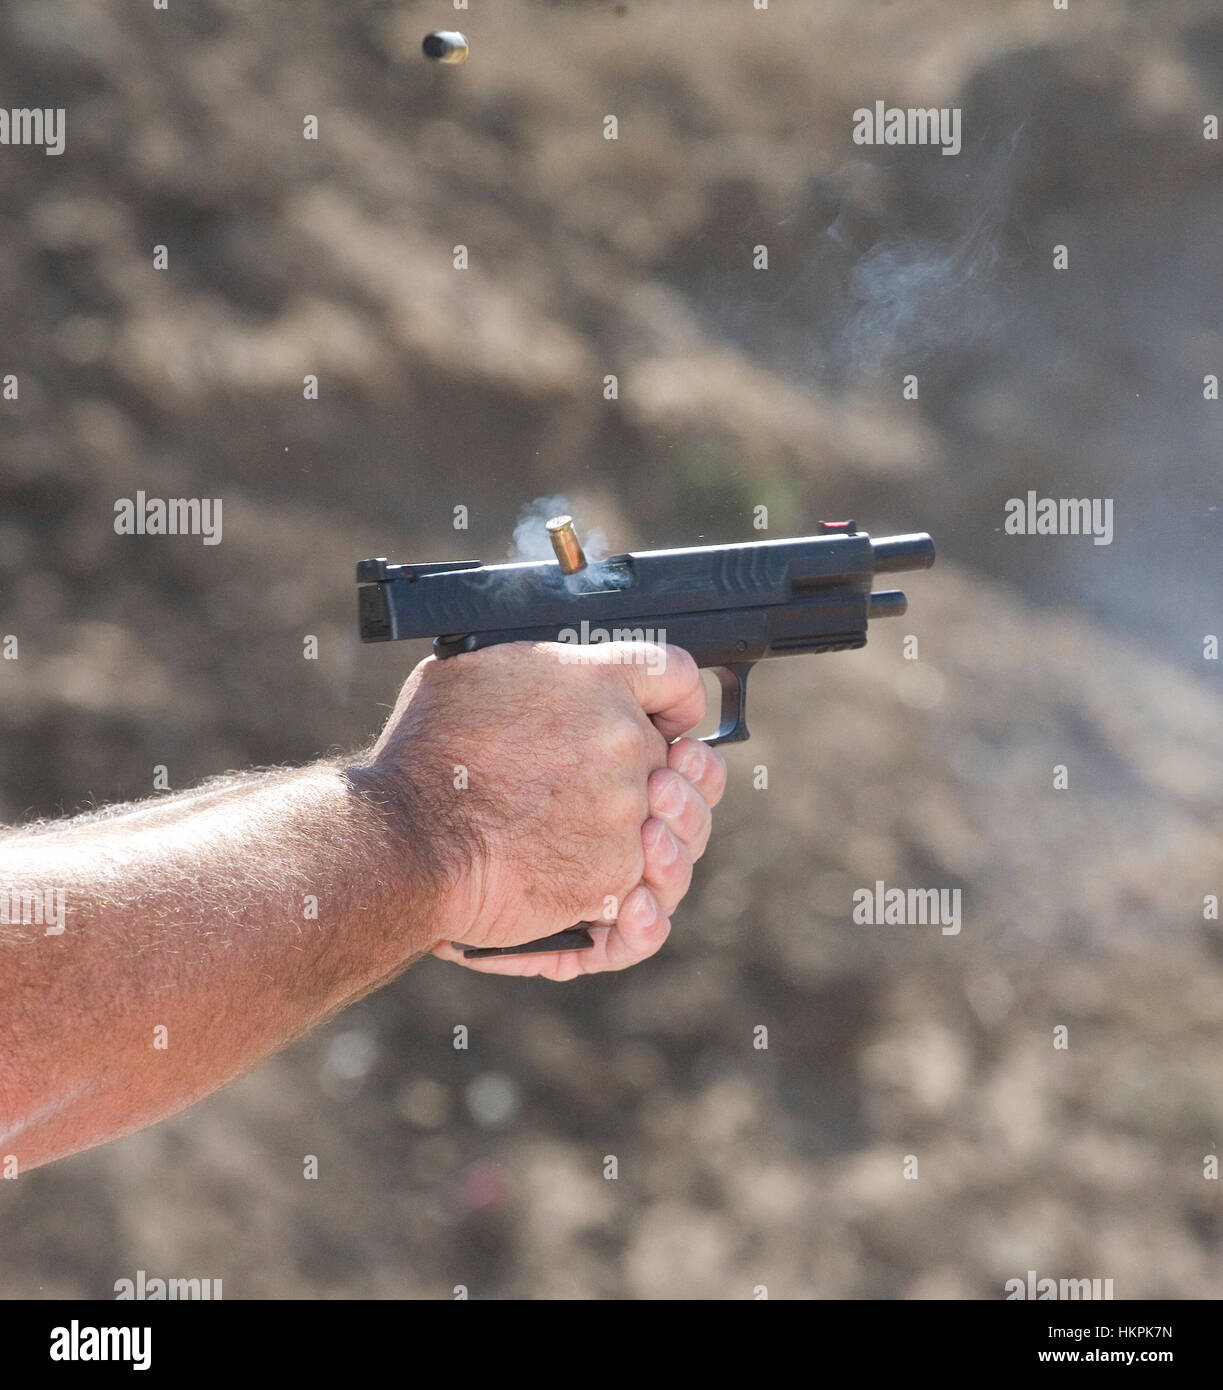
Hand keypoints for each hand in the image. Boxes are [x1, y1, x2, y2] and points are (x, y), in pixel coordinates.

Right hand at [365, 641, 726, 978]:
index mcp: (596, 682)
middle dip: (673, 781)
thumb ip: (535, 674)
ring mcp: (625, 814)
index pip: (673, 674)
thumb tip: (551, 678)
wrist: (409, 842)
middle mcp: (624, 743)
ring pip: (682, 834)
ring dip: (670, 842)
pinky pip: (652, 901)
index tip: (673, 720)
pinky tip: (632, 904)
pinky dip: (642, 911)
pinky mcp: (615, 879)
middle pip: (686, 764)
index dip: (681, 700)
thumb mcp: (471, 675)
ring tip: (643, 846)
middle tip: (652, 793)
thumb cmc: (424, 759)